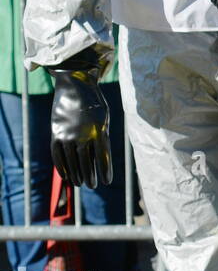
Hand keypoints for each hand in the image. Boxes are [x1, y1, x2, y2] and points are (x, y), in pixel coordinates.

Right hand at [47, 49, 111, 187]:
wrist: (75, 85)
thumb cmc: (95, 103)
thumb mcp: (105, 118)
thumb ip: (102, 137)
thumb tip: (99, 158)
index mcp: (99, 130)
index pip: (103, 157)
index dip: (105, 171)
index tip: (107, 181)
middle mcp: (82, 134)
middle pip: (86, 162)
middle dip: (90, 176)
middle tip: (93, 185)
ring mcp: (67, 134)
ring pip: (71, 160)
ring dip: (76, 174)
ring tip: (81, 184)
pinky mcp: (55, 133)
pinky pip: (57, 155)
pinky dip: (61, 166)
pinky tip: (66, 176)